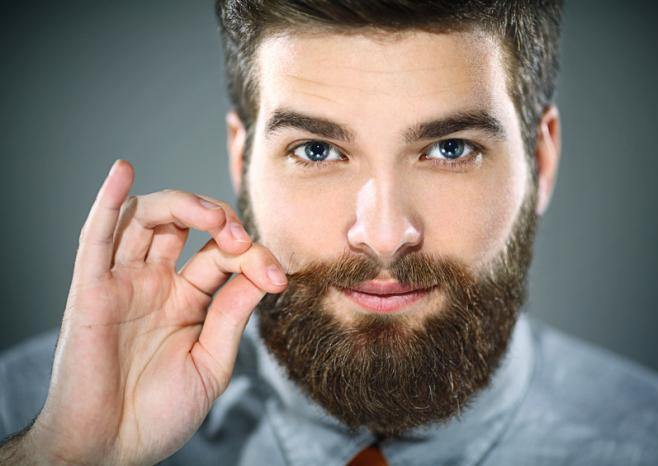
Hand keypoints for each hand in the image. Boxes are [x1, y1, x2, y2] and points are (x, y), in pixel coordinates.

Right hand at [26, 160, 286, 464]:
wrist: (113, 449)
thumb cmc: (161, 412)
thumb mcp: (212, 362)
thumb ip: (231, 313)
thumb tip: (263, 270)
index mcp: (186, 299)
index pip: (222, 255)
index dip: (254, 256)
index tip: (278, 278)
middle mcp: (154, 282)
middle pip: (185, 223)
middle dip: (220, 220)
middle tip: (241, 239)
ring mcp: (123, 282)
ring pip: (147, 218)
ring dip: (182, 204)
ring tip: (213, 218)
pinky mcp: (91, 289)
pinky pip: (96, 236)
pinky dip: (108, 201)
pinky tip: (124, 171)